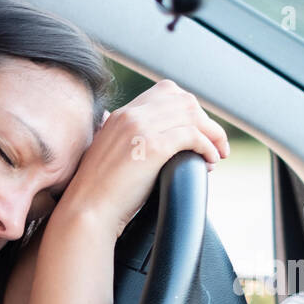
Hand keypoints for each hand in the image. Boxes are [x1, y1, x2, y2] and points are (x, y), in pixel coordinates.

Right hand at [55, 80, 228, 238]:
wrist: (86, 211)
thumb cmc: (97, 194)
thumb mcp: (108, 156)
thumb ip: (125, 141)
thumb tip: (147, 144)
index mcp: (120, 115)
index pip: (165, 92)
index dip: (188, 108)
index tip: (198, 128)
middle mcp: (131, 115)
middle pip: (184, 100)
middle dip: (206, 121)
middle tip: (215, 143)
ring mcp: (141, 129)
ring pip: (193, 115)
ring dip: (212, 134)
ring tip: (217, 153)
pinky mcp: (153, 147)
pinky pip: (193, 136)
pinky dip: (208, 147)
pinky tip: (209, 162)